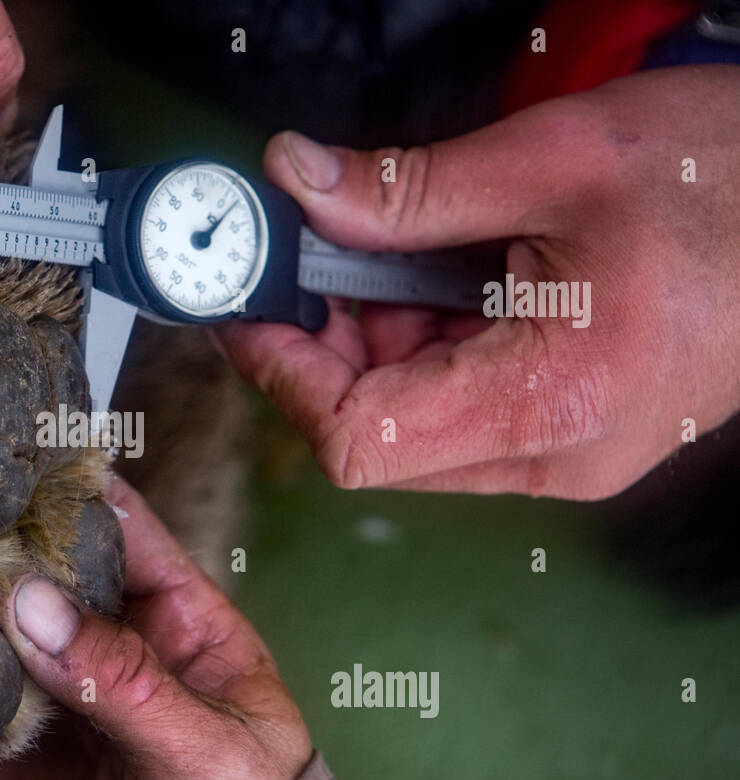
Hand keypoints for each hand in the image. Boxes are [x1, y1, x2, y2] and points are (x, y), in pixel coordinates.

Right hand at [0, 478, 311, 779]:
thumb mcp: (206, 743)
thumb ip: (126, 677)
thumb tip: (38, 607)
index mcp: (179, 625)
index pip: (124, 536)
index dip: (73, 496)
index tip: (14, 461)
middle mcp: (112, 655)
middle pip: (44, 583)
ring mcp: (60, 707)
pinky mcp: (14, 768)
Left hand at [216, 65, 739, 499]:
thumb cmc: (728, 179)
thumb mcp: (557, 160)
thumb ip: (409, 190)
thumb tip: (297, 183)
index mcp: (552, 399)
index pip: (359, 440)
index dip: (285, 374)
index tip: (251, 305)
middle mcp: (556, 456)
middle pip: (375, 440)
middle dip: (327, 348)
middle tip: (320, 257)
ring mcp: (565, 455)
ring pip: (410, 428)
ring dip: (375, 346)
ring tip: (401, 256)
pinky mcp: (569, 436)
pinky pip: (456, 414)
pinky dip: (423, 351)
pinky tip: (444, 282)